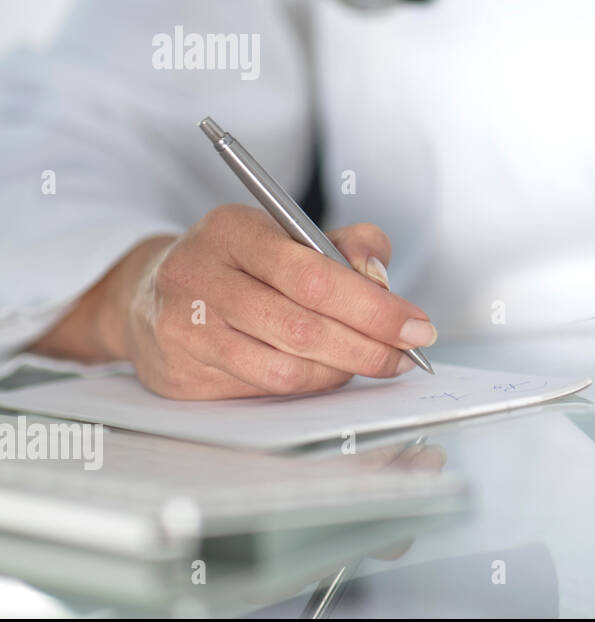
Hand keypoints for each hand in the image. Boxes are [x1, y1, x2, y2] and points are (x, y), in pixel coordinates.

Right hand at [34, 204, 436, 398]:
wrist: (151, 293)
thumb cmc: (242, 264)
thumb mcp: (290, 234)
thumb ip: (347, 246)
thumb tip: (380, 277)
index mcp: (233, 230)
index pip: (313, 275)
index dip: (373, 306)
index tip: (416, 325)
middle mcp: (200, 277)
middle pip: (302, 327)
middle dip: (368, 346)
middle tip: (406, 354)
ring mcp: (184, 329)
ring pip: (285, 368)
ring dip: (341, 370)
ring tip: (370, 360)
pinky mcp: (181, 373)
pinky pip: (264, 390)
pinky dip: (309, 384)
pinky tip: (328, 370)